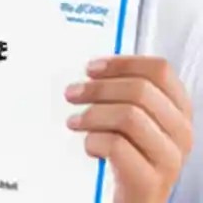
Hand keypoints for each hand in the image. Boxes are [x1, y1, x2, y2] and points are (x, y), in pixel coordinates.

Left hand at [66, 55, 193, 202]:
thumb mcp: (132, 122)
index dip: (122, 63)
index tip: (91, 68)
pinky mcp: (150, 181)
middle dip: (98, 88)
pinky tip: (88, 146)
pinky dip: (94, 140)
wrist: (131, 202)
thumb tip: (92, 69)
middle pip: (141, 89)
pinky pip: (117, 146)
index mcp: (179, 111)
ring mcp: (169, 159)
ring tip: (74, 122)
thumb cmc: (127, 157)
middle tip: (72, 94)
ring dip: (92, 114)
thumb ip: (122, 95)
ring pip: (129, 115)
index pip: (160, 70)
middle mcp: (181, 133)